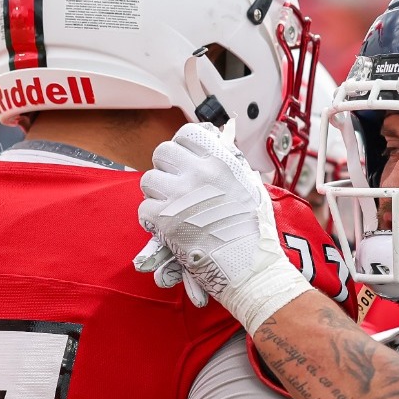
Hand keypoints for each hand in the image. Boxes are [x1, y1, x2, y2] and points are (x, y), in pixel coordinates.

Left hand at [135, 122, 310, 331]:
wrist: (250, 265)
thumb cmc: (254, 230)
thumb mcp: (250, 185)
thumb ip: (230, 163)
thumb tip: (218, 140)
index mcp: (220, 161)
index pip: (187, 133)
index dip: (183, 146)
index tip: (186, 158)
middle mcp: (197, 174)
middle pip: (162, 152)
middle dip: (166, 167)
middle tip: (175, 184)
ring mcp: (179, 196)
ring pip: (148, 180)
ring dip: (156, 193)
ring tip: (170, 206)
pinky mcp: (165, 221)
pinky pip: (144, 209)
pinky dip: (151, 219)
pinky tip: (166, 226)